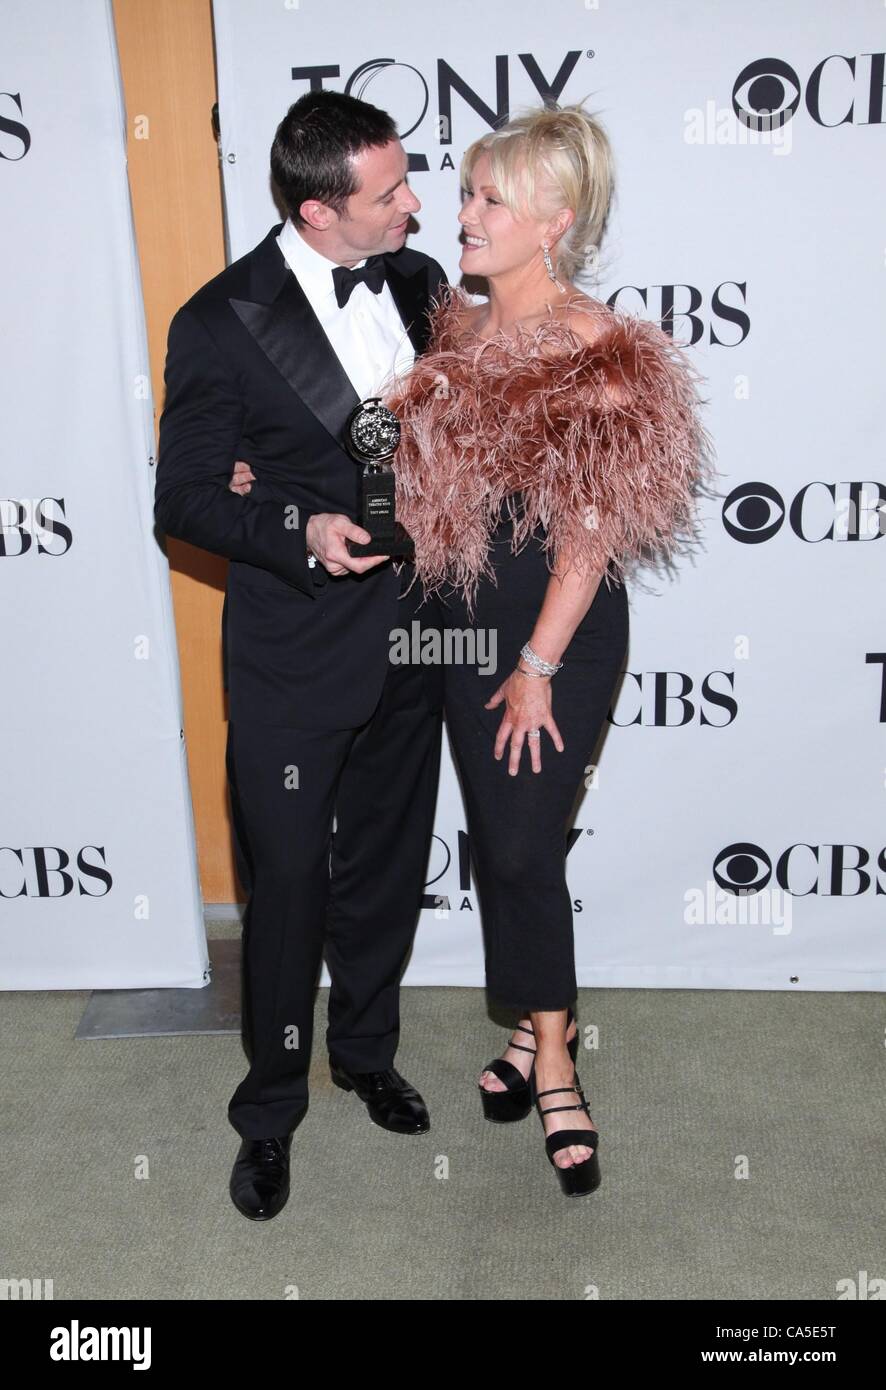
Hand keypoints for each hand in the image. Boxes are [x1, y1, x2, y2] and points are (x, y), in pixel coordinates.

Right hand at [227, 459, 388, 575]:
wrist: (308, 531)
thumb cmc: (323, 525)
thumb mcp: (340, 522)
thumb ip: (354, 531)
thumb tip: (367, 540)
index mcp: (335, 554)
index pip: (360, 565)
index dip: (374, 562)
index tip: (385, 556)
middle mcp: (334, 565)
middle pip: (359, 568)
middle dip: (371, 560)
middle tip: (381, 550)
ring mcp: (334, 569)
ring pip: (355, 568)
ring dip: (363, 560)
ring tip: (366, 548)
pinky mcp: (335, 569)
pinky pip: (350, 567)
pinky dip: (356, 561)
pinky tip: (357, 552)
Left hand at [485, 666, 564, 773]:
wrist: (532, 675)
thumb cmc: (517, 681)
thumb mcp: (503, 691)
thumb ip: (495, 701)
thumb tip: (487, 705)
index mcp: (509, 717)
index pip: (502, 737)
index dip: (499, 748)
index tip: (498, 757)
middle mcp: (521, 723)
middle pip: (516, 745)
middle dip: (514, 760)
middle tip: (513, 772)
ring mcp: (534, 722)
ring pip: (534, 743)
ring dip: (535, 758)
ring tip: (536, 770)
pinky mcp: (546, 717)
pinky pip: (552, 730)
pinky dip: (557, 739)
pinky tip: (560, 749)